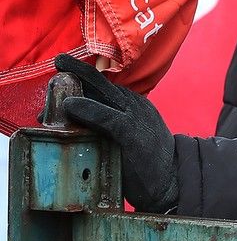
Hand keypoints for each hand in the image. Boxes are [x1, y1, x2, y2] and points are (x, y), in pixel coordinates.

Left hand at [52, 54, 178, 212]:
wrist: (174, 180)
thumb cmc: (149, 164)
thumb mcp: (132, 139)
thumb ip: (112, 129)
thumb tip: (82, 126)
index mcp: (136, 107)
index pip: (108, 88)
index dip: (85, 80)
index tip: (65, 73)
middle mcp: (136, 106)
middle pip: (105, 83)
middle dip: (80, 70)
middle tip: (60, 60)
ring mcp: (134, 117)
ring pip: (104, 93)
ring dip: (79, 81)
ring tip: (58, 74)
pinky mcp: (131, 132)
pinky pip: (106, 116)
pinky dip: (87, 108)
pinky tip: (70, 104)